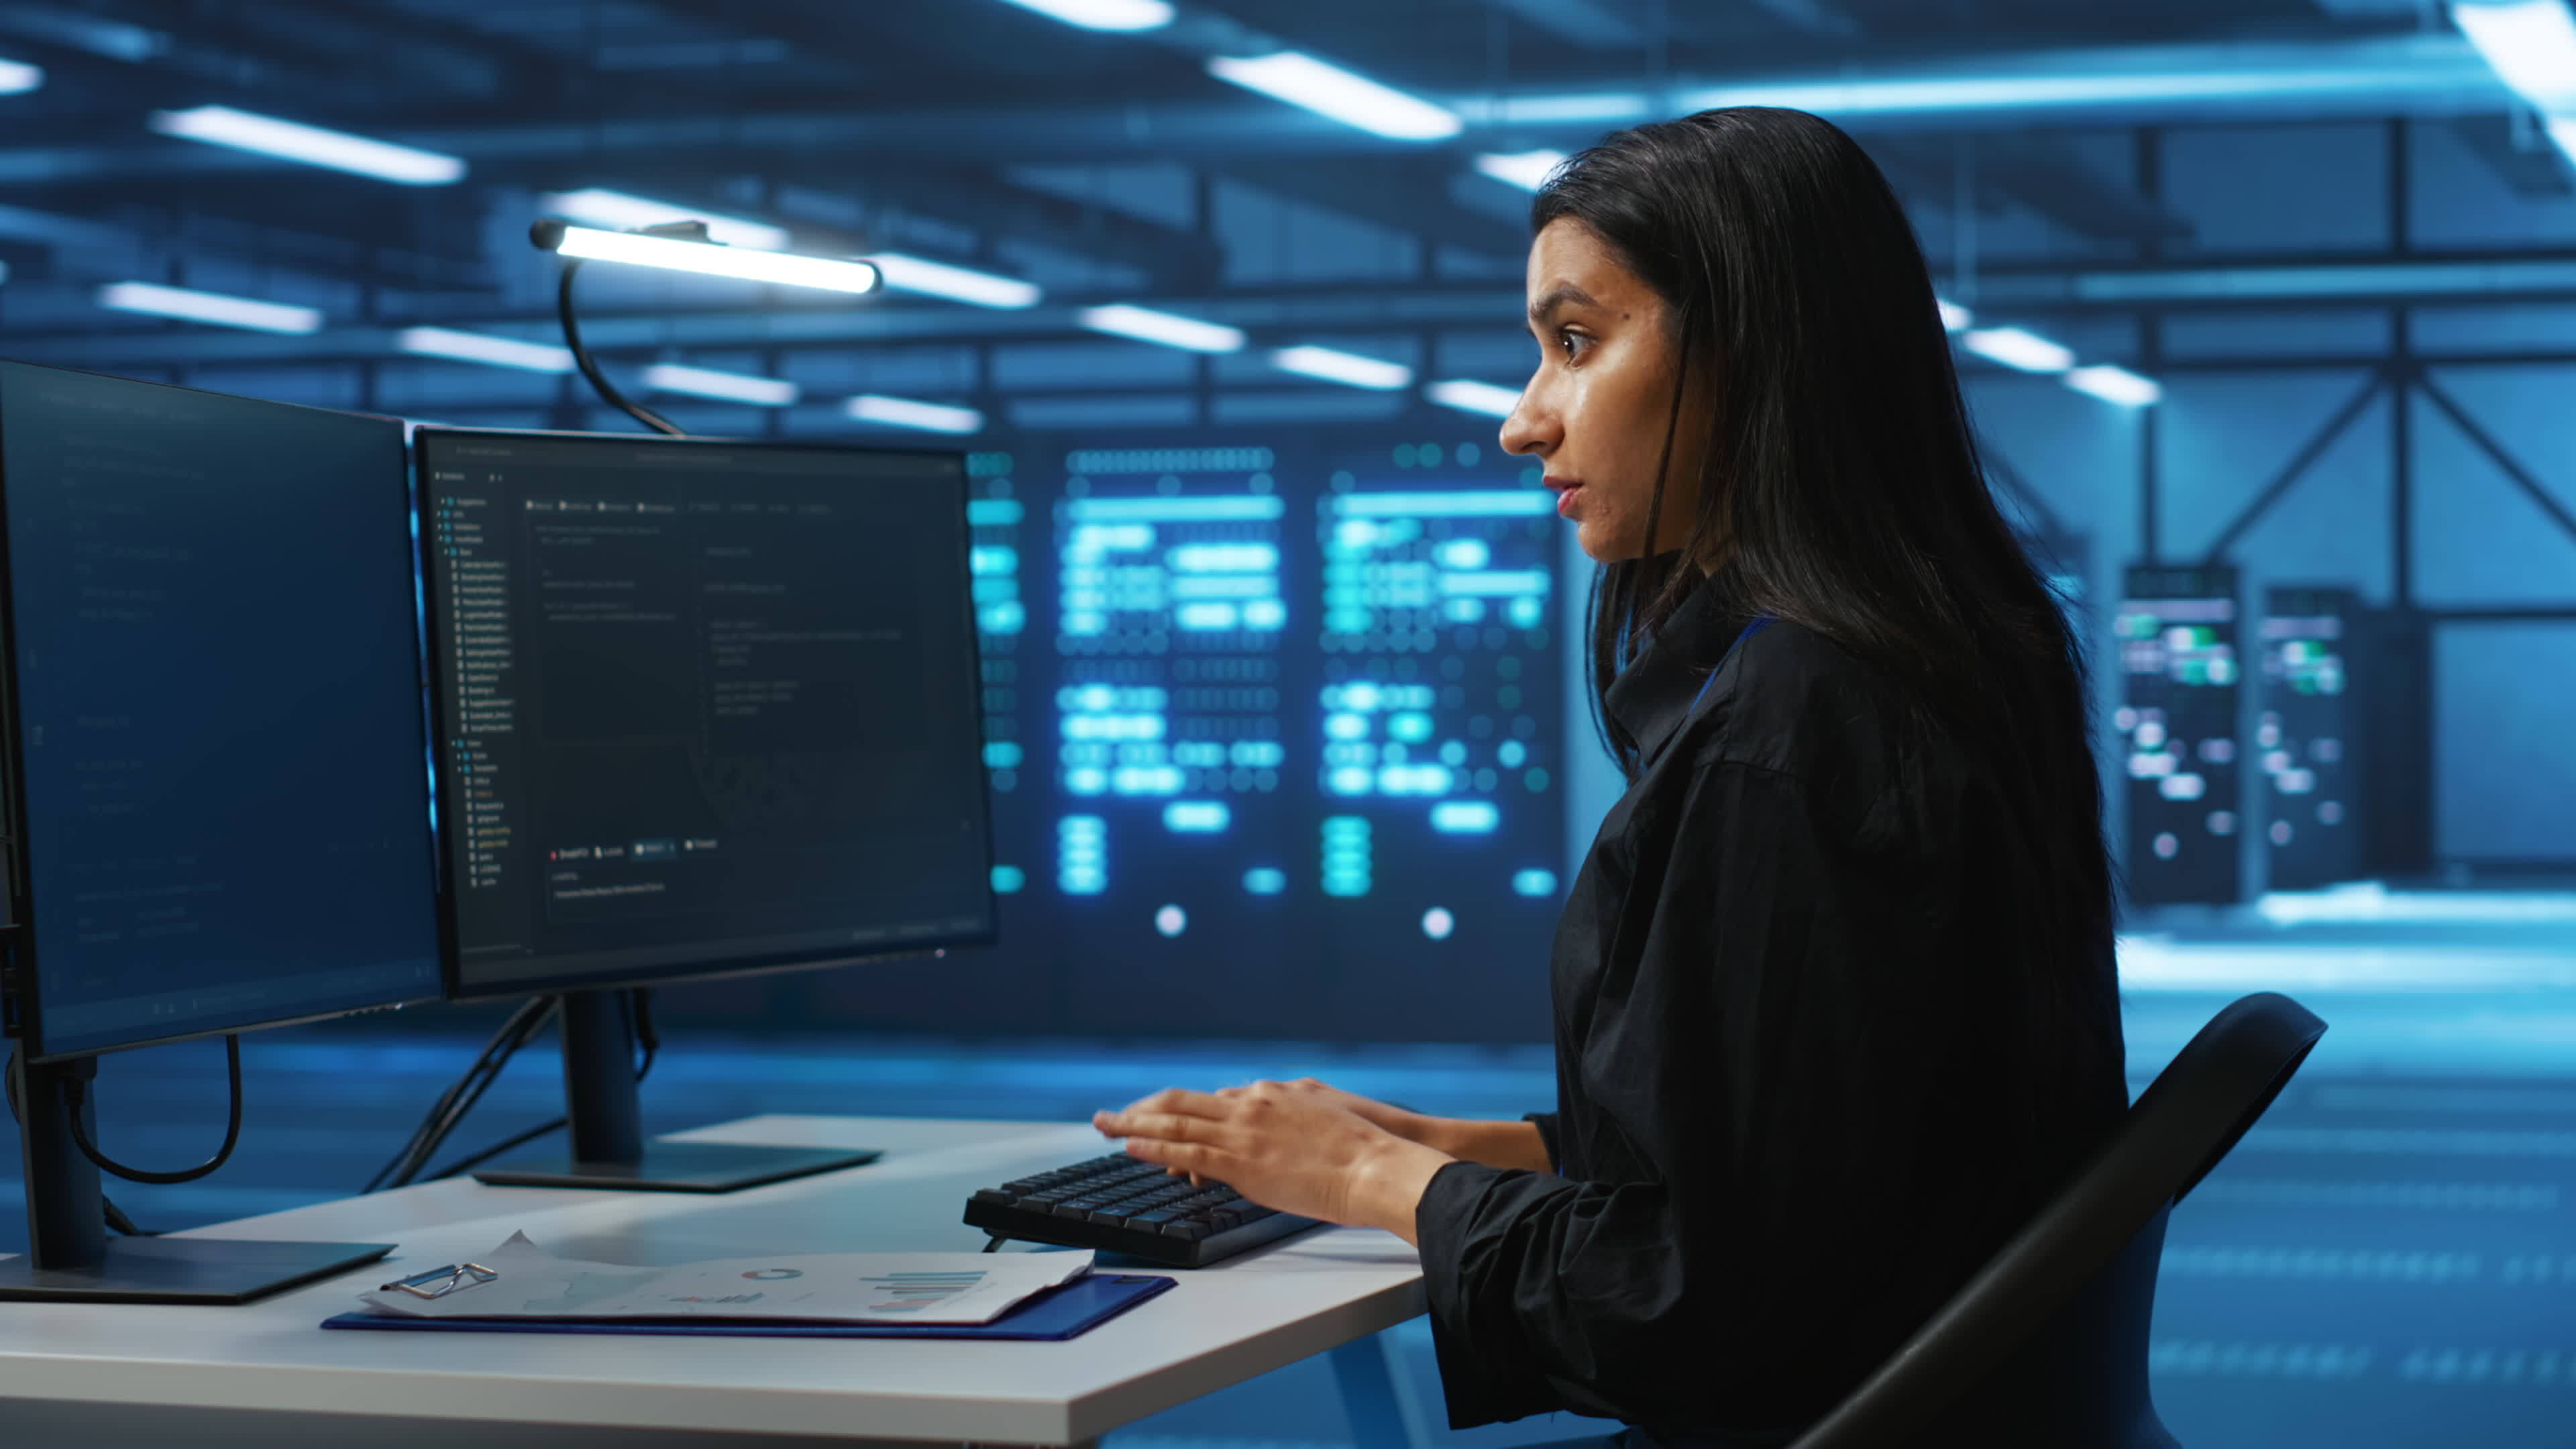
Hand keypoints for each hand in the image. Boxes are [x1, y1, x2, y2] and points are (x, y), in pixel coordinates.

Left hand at [1094, 1080, 1453, 1242]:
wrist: (1377, 1164)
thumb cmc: (1364, 1149)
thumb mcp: (1326, 1118)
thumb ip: (1296, 1120)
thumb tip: (1280, 1134)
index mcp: (1272, 1094)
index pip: (1216, 1101)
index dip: (1186, 1112)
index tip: (1165, 1118)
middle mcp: (1251, 1103)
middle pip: (1184, 1101)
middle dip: (1145, 1107)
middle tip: (1114, 1115)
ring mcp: (1244, 1130)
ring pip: (1175, 1121)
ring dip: (1134, 1123)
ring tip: (1105, 1126)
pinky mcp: (1241, 1161)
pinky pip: (1184, 1150)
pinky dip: (1152, 1145)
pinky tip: (1130, 1146)